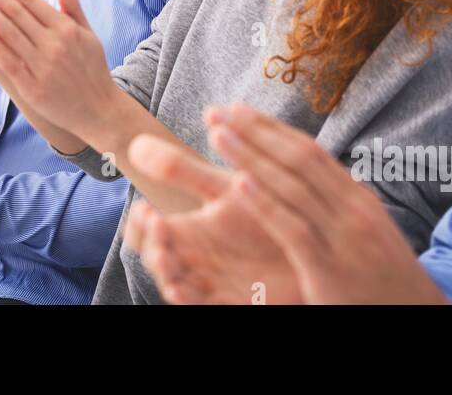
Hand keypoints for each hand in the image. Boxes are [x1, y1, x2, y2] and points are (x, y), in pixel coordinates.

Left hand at [0, 0, 119, 141]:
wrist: (100, 111)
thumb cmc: (93, 70)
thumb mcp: (88, 33)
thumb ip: (71, 4)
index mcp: (65, 28)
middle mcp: (53, 43)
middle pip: (13, 9)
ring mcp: (42, 65)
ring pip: (8, 31)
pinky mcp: (32, 87)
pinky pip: (9, 61)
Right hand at [123, 135, 306, 304]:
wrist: (313, 240)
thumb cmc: (267, 211)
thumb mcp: (224, 189)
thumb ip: (185, 170)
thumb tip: (137, 144)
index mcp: (187, 229)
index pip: (145, 230)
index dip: (138, 223)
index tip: (146, 208)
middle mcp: (193, 257)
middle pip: (154, 256)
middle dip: (150, 245)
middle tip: (157, 225)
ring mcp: (208, 281)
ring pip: (172, 283)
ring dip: (164, 271)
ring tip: (165, 256)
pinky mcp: (230, 302)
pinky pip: (199, 306)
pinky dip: (186, 299)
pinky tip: (180, 288)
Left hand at [200, 103, 448, 303]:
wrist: (416, 314)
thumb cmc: (382, 273)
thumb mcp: (366, 230)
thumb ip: (337, 203)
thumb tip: (307, 175)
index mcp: (357, 197)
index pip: (309, 150)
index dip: (270, 127)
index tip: (236, 109)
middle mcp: (351, 209)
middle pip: (297, 158)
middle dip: (254, 131)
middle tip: (216, 112)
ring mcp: (341, 237)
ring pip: (291, 186)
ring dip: (251, 157)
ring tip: (218, 136)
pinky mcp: (328, 268)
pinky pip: (292, 228)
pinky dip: (265, 204)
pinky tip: (238, 184)